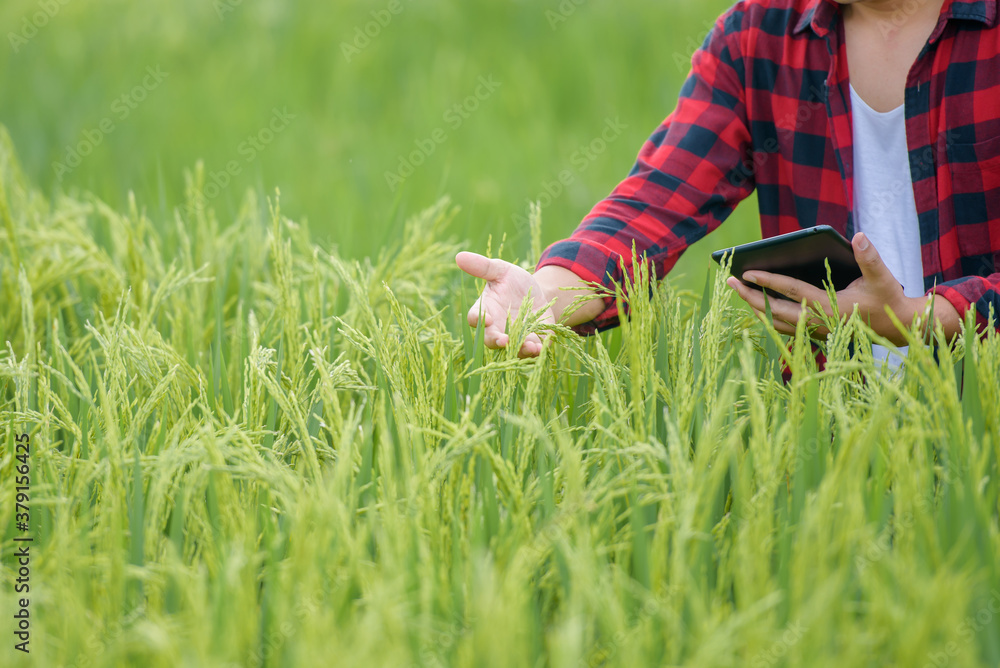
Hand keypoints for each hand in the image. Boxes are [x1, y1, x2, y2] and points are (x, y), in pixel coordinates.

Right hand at [455, 251, 555, 357]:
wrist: (539, 292)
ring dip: (519, 348)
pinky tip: (539, 346)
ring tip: (528, 345)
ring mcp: (514, 338)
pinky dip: (535, 350)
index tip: (485, 319)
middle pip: (490, 339)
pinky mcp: (532, 342)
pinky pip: (531, 350)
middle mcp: (497, 328)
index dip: (478, 320)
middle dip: (497, 341)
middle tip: (504, 340)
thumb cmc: (513, 281)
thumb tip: (459, 257)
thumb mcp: (501, 270)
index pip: (474, 318)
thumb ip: (483, 267)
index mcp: (485, 310)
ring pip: (512, 349)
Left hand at [725, 232, 958, 345]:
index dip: (768, 282)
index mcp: (830, 307)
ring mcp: (814, 331)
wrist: (899, 328)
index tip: (746, 272)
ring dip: (756, 307)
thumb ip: (869, 257)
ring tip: (739, 292)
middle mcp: (817, 322)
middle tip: (729, 282)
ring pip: (776, 322)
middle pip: (775, 311)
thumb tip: (859, 236)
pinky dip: (768, 316)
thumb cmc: (888, 299)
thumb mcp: (883, 277)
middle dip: (750, 296)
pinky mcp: (815, 334)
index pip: (791, 292)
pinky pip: (784, 327)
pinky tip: (758, 304)